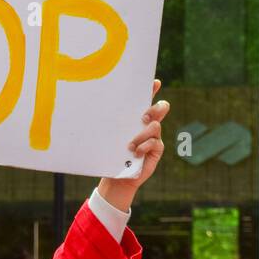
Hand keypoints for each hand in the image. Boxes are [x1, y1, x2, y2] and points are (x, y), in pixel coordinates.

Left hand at [98, 79, 167, 212]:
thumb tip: (98, 109)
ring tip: (130, 145)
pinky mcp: (156, 149)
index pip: (146, 100)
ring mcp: (154, 137)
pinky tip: (136, 153)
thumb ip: (112, 125)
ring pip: (155, 126)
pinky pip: (155, 142)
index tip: (155, 82)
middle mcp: (148, 125)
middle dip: (155, 109)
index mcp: (136, 119)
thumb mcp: (111, 137)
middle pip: (160, 109)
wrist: (117, 176)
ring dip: (142, 134)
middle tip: (142, 117)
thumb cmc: (112, 154)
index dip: (152, 90)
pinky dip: (144, 146)